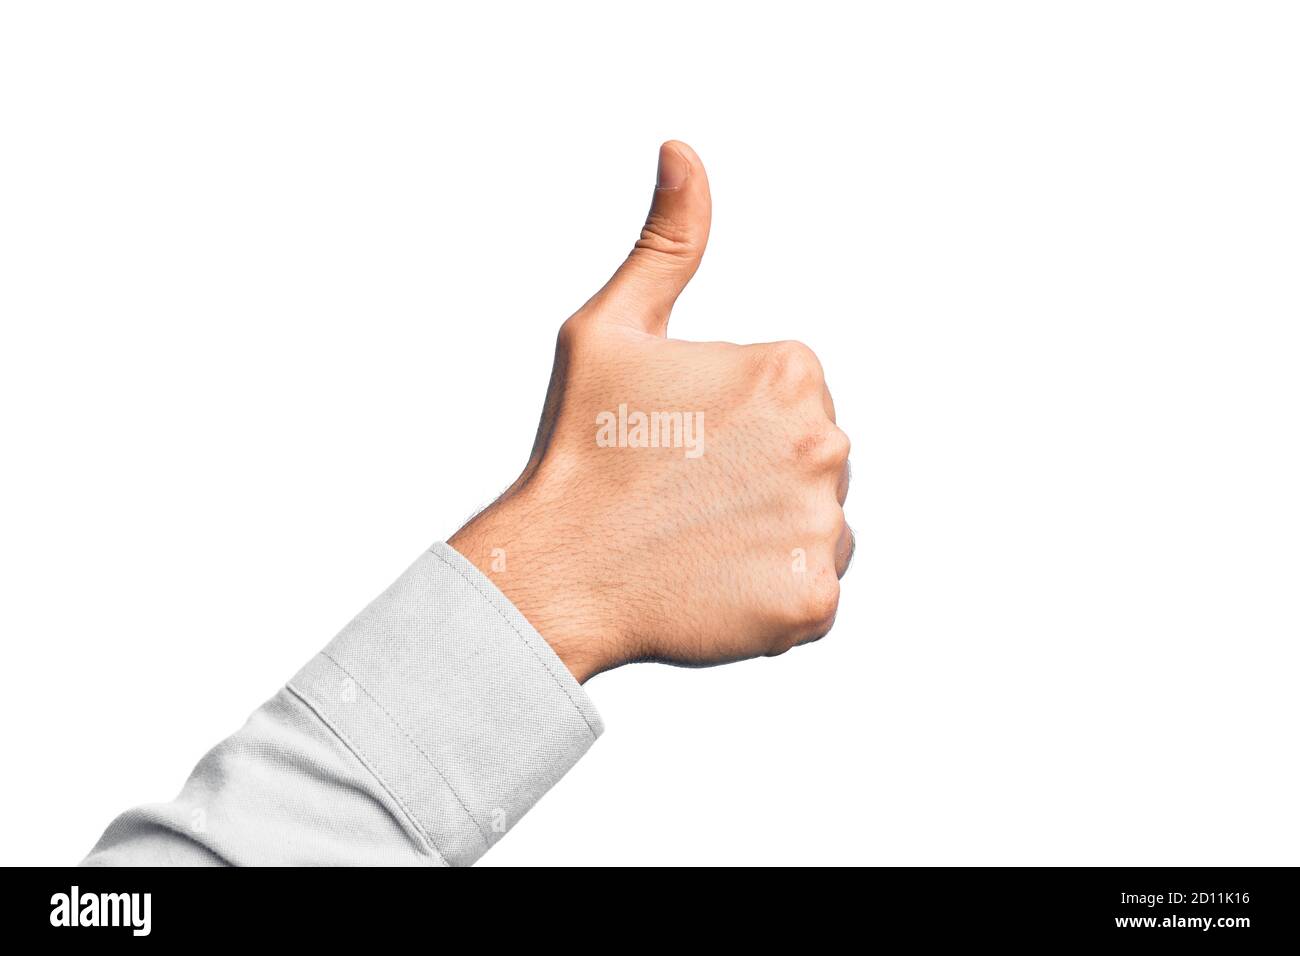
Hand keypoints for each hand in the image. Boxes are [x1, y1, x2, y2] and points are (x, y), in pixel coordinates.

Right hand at [450, 141, 851, 681]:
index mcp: (790, 369)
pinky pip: (810, 591)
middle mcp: (827, 440)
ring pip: (818, 525)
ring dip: (769, 535)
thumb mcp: (611, 328)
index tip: (679, 446)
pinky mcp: (812, 602)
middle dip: (759, 475)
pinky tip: (711, 587)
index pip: (794, 399)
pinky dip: (770, 595)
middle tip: (683, 498)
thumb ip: (667, 242)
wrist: (553, 571)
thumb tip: (683, 152)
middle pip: (813, 459)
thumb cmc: (579, 449)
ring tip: (695, 543)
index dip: (732, 424)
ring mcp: (822, 526)